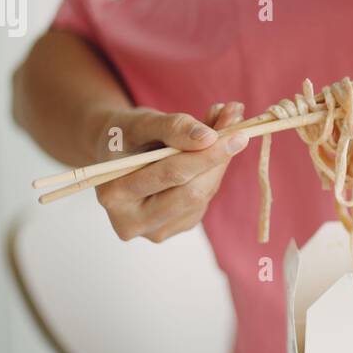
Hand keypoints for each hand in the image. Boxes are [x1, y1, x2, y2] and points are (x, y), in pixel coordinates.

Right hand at [92, 102, 249, 242]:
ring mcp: (156, 231)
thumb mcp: (141, 122)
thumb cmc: (125, 135)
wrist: (117, 153)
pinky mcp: (177, 227)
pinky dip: (212, 173)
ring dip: (218, 163)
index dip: (206, 154)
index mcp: (113, 195)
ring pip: (203, 196)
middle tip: (239, 128)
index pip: (170, 175)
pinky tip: (207, 153)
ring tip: (221, 129)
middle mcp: (132, 222)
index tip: (238, 133)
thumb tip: (209, 137)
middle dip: (218, 159)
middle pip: (191, 193)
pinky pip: (205, 200)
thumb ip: (173, 127)